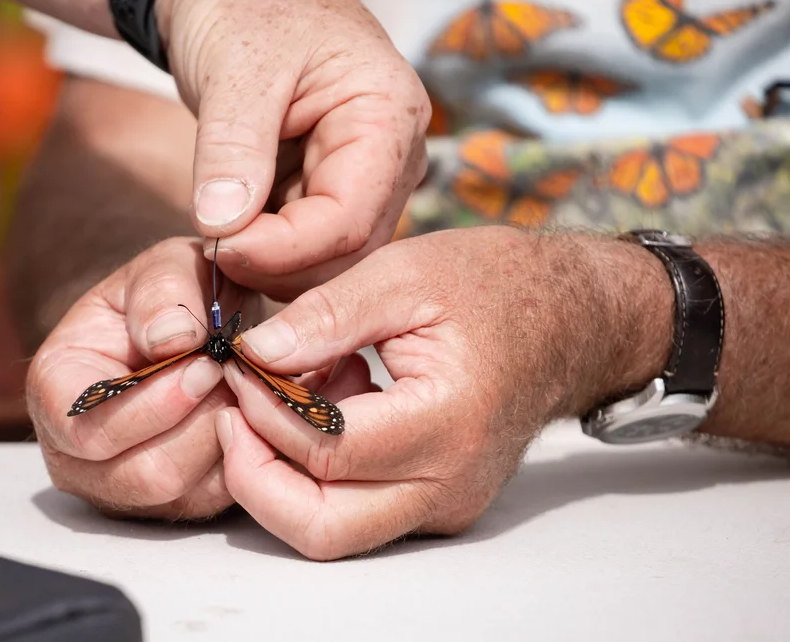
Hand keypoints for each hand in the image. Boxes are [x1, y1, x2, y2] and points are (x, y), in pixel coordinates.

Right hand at [25, 238, 263, 519]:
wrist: (197, 325)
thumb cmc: (171, 295)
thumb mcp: (166, 267)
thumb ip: (164, 292)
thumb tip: (172, 340)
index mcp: (55, 391)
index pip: (89, 431)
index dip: (153, 403)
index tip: (206, 362)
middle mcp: (77, 455)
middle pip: (146, 473)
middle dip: (201, 421)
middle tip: (234, 374)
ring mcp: (124, 488)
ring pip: (186, 492)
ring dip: (226, 436)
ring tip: (241, 387)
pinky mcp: (176, 503)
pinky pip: (218, 496)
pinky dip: (242, 454)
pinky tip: (248, 411)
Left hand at [154, 0, 429, 299]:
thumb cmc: (250, 6)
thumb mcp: (236, 70)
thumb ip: (231, 149)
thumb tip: (222, 227)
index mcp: (388, 116)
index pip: (349, 218)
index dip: (284, 249)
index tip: (221, 248)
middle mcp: (391, 156)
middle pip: (348, 250)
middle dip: (279, 264)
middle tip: (212, 252)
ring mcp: (365, 178)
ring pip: (328, 258)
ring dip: (271, 263)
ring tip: (216, 239)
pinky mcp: (331, 190)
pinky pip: (305, 244)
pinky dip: (265, 251)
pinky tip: (230, 234)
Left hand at [213, 226, 672, 558]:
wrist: (568, 321)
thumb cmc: (494, 287)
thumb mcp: (404, 273)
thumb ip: (325, 316)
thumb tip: (255, 355)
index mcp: (447, 420)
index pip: (324, 449)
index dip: (263, 410)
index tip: (239, 366)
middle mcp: (449, 482)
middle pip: (320, 528)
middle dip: (253, 477)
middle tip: (234, 412)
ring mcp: (444, 502)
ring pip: (331, 529)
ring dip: (282, 473)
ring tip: (286, 395)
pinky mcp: (435, 502)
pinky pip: (355, 507)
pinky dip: (317, 468)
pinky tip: (323, 404)